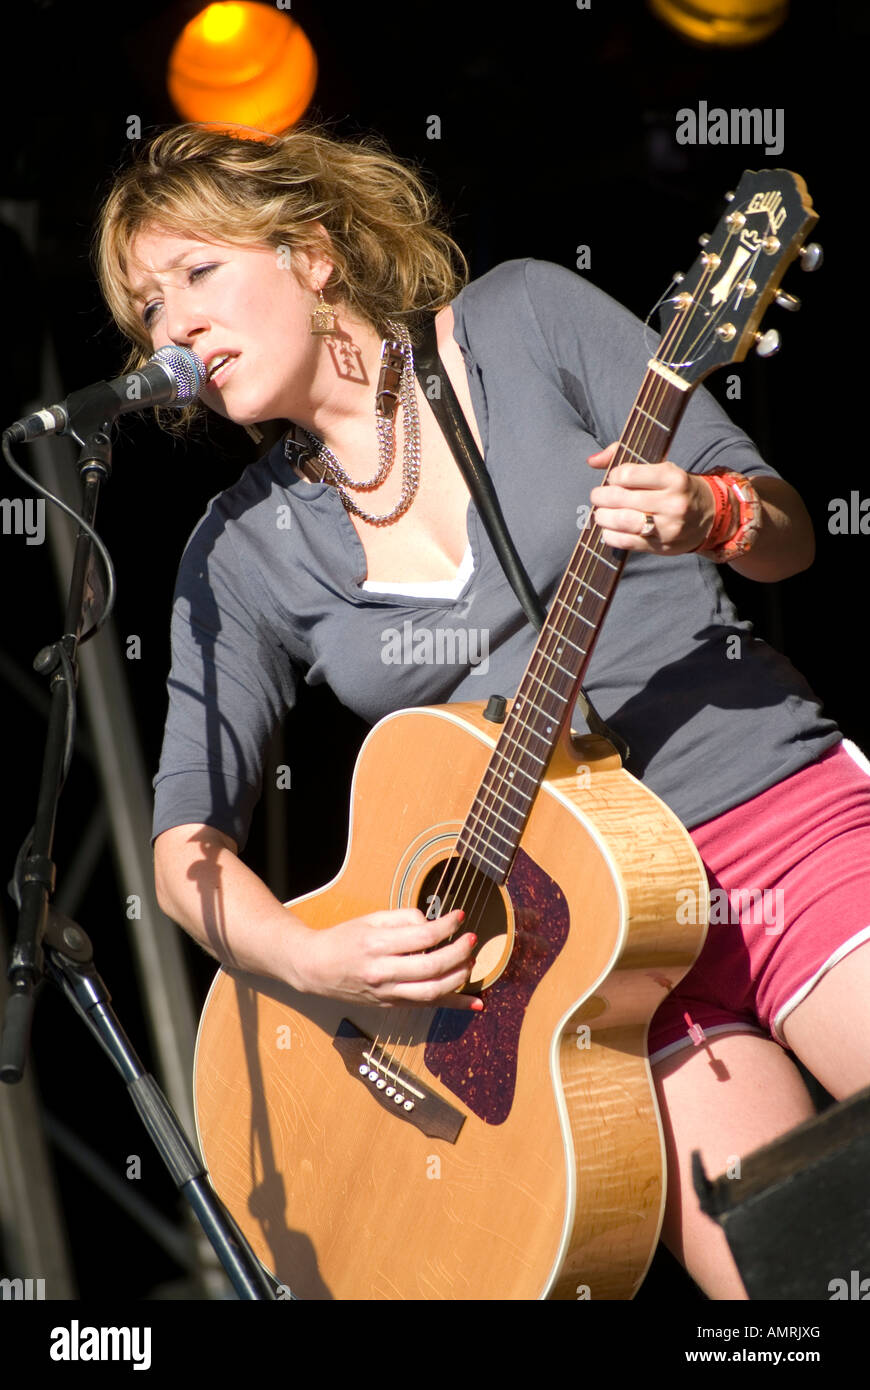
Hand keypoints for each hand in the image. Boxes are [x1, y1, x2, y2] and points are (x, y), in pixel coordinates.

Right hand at [291, 907, 480, 1010]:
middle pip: (432, 967)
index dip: (447, 926)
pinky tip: (476, 1003)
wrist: (315, 968)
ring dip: (459, 978)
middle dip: (459, 953)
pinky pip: (428, 1006)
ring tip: (471, 962)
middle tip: (472, 940)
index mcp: (376, 944)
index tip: (459, 917)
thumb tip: (432, 924)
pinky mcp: (391, 1005)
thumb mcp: (370, 919)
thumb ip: (403, 918)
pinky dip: (454, 1005)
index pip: (422, 937)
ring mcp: (387, 993)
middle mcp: (382, 972)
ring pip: (433, 992)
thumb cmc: (343, 939)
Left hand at [588, 443, 716, 553]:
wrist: (708, 515)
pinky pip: (625, 542)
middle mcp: (672, 503)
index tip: (614, 479)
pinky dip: (610, 535)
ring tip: (601, 513)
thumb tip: (591, 461)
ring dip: (602, 516)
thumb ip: (624, 457)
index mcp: (673, 478)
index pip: (627, 475)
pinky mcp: (661, 546)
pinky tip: (609, 529)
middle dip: (600, 497)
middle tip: (598, 496)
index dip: (613, 476)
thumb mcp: (661, 466)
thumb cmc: (675, 487)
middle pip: (620, 498)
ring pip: (621, 521)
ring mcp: (667, 527)